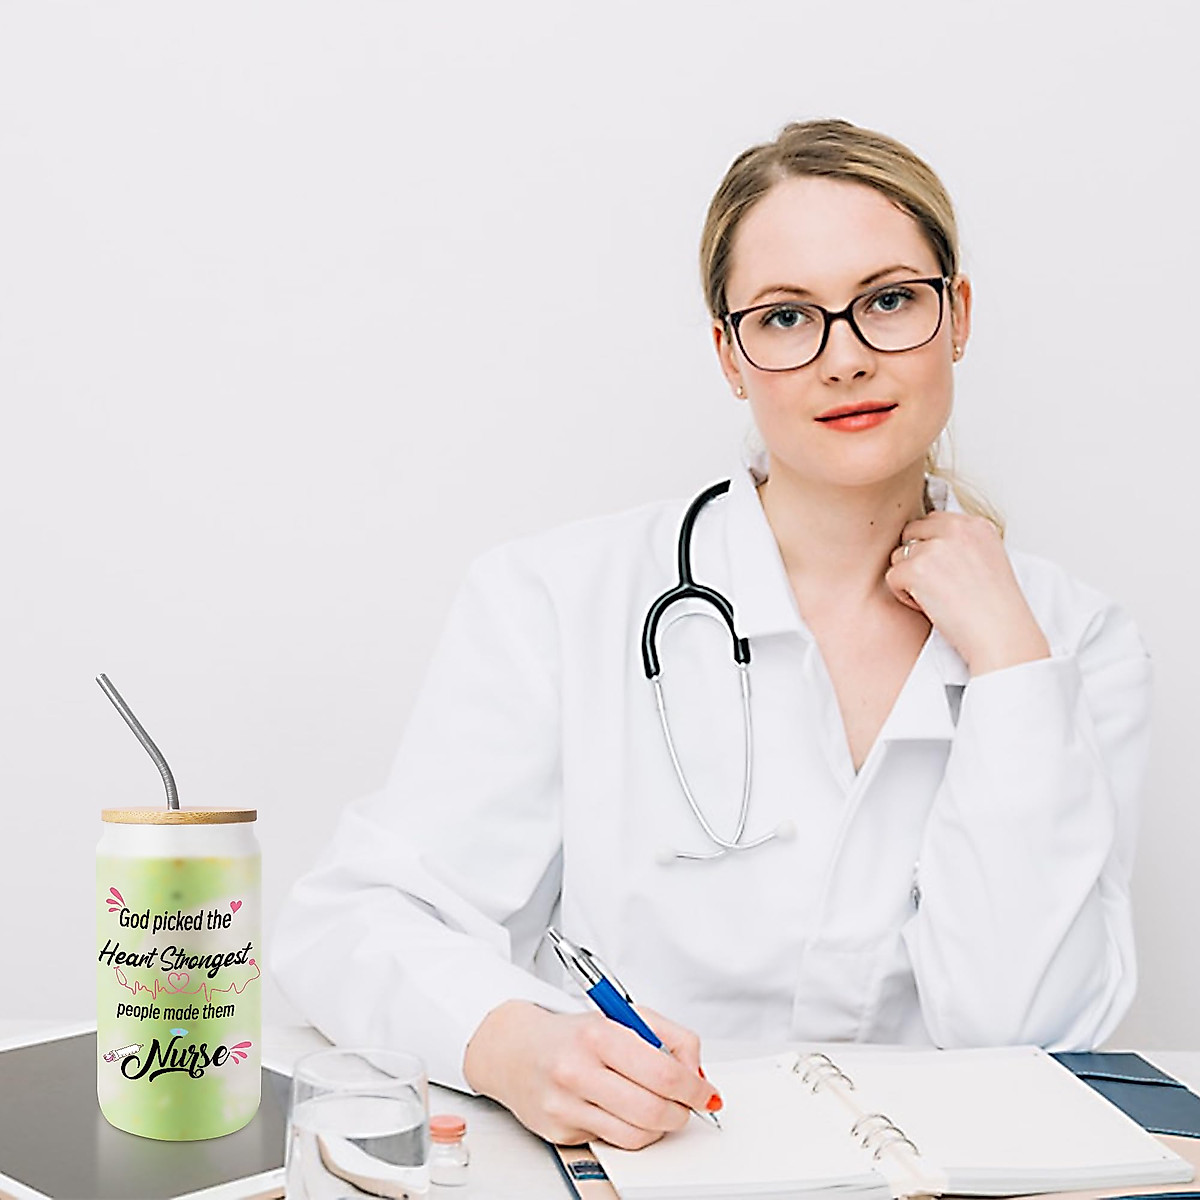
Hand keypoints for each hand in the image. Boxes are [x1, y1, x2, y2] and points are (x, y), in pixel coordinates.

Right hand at [462, 999, 719, 1147]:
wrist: (515, 1050)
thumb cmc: (572, 1034)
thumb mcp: (622, 1016)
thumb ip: (668, 1037)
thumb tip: (697, 1073)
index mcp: (597, 1035)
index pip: (662, 1072)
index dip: (693, 1088)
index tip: (705, 1092)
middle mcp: (577, 1071)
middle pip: (652, 1110)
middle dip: (681, 1112)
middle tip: (686, 1105)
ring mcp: (566, 1106)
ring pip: (636, 1135)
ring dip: (660, 1127)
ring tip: (658, 1109)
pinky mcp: (560, 1133)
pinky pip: (613, 1142)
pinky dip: (631, 1132)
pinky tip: (624, 1112)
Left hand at [885, 512, 1050, 675]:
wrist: (1000, 633)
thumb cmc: (996, 608)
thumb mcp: (989, 559)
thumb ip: (962, 543)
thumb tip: (930, 543)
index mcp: (976, 525)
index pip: (934, 520)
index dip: (930, 546)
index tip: (942, 569)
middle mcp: (956, 529)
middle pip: (911, 532)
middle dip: (915, 558)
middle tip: (936, 585)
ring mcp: (935, 547)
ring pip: (899, 556)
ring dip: (909, 578)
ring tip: (936, 597)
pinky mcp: (916, 569)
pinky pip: (892, 577)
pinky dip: (904, 596)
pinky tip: (929, 606)